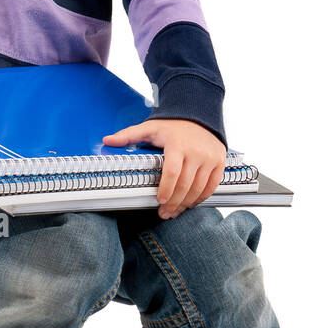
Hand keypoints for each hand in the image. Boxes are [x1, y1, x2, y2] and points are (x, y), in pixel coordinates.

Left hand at [102, 119, 226, 218]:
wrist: (199, 113)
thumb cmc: (172, 124)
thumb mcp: (150, 127)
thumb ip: (129, 135)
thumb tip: (106, 140)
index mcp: (178, 144)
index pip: (172, 172)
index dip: (166, 189)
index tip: (159, 201)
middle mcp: (196, 151)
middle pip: (185, 184)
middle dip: (174, 202)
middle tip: (164, 213)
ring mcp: (210, 157)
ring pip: (199, 187)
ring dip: (187, 203)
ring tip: (176, 212)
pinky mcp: (220, 161)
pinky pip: (212, 185)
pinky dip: (202, 197)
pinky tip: (192, 203)